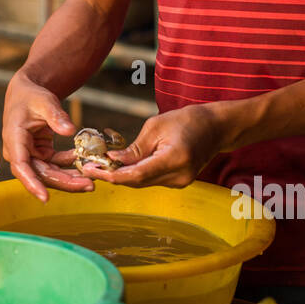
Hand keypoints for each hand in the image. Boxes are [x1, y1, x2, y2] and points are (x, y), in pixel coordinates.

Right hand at [1, 72, 91, 201]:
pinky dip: (70, 165)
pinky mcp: (40, 155)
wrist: (27, 94)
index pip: (21, 166)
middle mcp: (20, 152)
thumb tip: (70, 130)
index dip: (32, 183)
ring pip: (50, 174)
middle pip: (41, 174)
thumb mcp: (44, 101)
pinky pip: (56, 165)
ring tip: (92, 179)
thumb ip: (56, 115)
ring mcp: (30, 155)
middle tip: (89, 185)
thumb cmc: (31, 96)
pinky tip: (85, 162)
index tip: (45, 197)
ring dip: (70, 177)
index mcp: (14, 139)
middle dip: (65, 182)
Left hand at [88, 103, 232, 188]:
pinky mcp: (179, 182)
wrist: (216, 128)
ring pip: (143, 183)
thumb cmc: (186, 120)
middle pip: (137, 182)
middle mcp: (179, 176)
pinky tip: (119, 168)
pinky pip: (151, 180)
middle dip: (111, 176)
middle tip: (88, 168)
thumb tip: (111, 161)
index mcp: (174, 159)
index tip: (91, 170)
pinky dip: (135, 175)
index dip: (111, 175)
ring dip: (121, 177)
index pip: (137, 174)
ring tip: (98, 167)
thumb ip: (134, 148)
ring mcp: (181, 182)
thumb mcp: (155, 127)